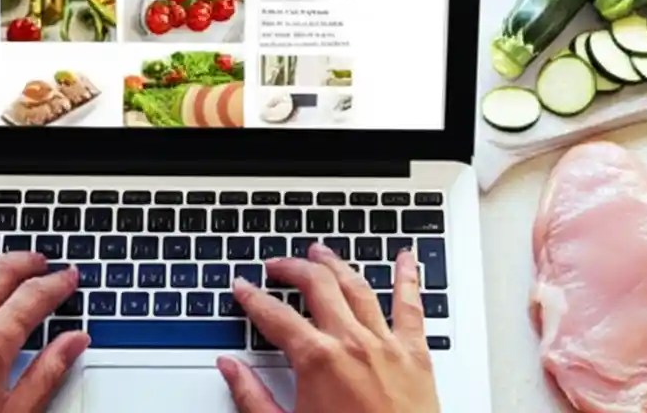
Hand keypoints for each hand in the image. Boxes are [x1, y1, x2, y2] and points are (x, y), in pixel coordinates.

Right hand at [218, 244, 439, 412]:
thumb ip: (252, 396)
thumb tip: (230, 367)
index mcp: (317, 360)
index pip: (274, 315)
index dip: (252, 297)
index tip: (243, 288)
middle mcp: (352, 343)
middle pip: (316, 285)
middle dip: (292, 269)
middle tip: (277, 265)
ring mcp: (386, 345)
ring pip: (357, 286)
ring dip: (335, 264)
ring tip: (320, 251)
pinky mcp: (416, 355)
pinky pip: (412, 307)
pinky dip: (408, 278)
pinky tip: (405, 258)